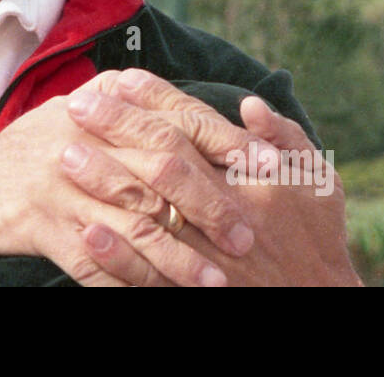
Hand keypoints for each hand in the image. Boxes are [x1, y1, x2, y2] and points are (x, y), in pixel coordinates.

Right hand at [0, 83, 244, 286]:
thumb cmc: (34, 155)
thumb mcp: (79, 117)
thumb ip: (135, 113)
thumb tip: (213, 117)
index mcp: (98, 101)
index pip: (174, 115)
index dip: (225, 141)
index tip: (269, 168)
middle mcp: (80, 134)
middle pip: (161, 166)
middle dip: (212, 203)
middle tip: (249, 235)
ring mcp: (58, 180)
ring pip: (134, 220)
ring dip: (180, 256)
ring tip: (217, 281)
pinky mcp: (39, 223)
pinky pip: (96, 260)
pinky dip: (131, 282)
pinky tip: (160, 296)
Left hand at [65, 69, 361, 285]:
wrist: (317, 303)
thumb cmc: (317, 240)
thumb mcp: (318, 182)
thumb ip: (286, 138)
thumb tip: (248, 104)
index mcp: (256, 179)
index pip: (195, 127)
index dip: (156, 100)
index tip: (118, 80)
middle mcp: (229, 212)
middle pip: (162, 160)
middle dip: (117, 129)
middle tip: (76, 105)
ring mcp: (209, 255)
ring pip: (149, 213)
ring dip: (107, 183)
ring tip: (65, 155)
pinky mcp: (192, 290)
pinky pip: (148, 275)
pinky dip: (117, 255)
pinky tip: (86, 232)